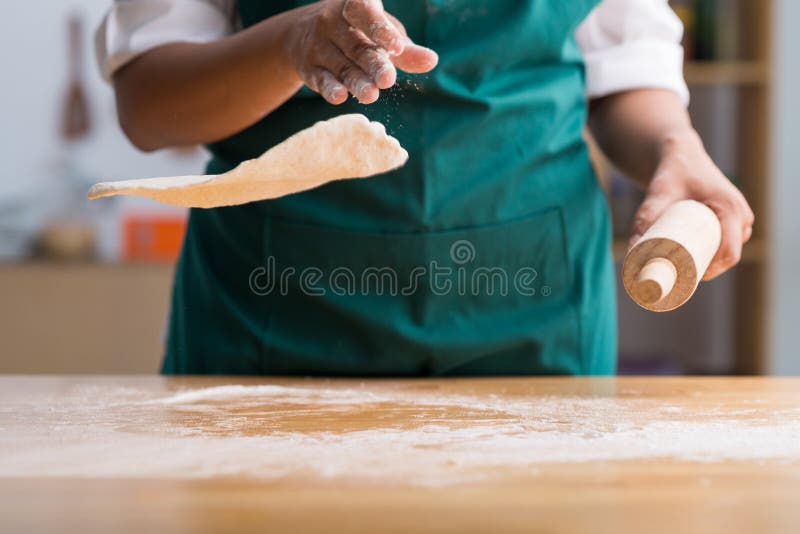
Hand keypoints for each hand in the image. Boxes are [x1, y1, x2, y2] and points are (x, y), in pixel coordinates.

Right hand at [285, 0, 437, 104]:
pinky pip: (321, 78)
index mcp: (353, 5)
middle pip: (357, 45)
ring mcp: (317, 44)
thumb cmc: (355, 33)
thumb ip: (405, 51)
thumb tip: (432, 61)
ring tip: (370, 95)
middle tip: (389, 80)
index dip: (381, 30)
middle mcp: (331, 21)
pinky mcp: (308, 68)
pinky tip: (340, 96)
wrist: (301, 36)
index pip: (365, 13)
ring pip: (341, 65)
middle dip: (373, 63)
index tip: (397, 48)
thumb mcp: (380, 36)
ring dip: (356, 80)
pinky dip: (330, 88)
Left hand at [629, 131, 754, 279]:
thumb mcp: (656, 197)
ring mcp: (741, 216)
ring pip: (730, 251)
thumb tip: (630, 255)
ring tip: (688, 276)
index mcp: (729, 208)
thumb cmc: (671, 175)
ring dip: (714, 264)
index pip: (727, 252)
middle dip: (708, 271)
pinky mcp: (735, 218)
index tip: (688, 280)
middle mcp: (741, 213)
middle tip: (681, 281)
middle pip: (728, 255)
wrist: (682, 155)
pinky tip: (703, 267)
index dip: (711, 271)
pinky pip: (732, 243)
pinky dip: (720, 256)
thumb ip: (643, 222)